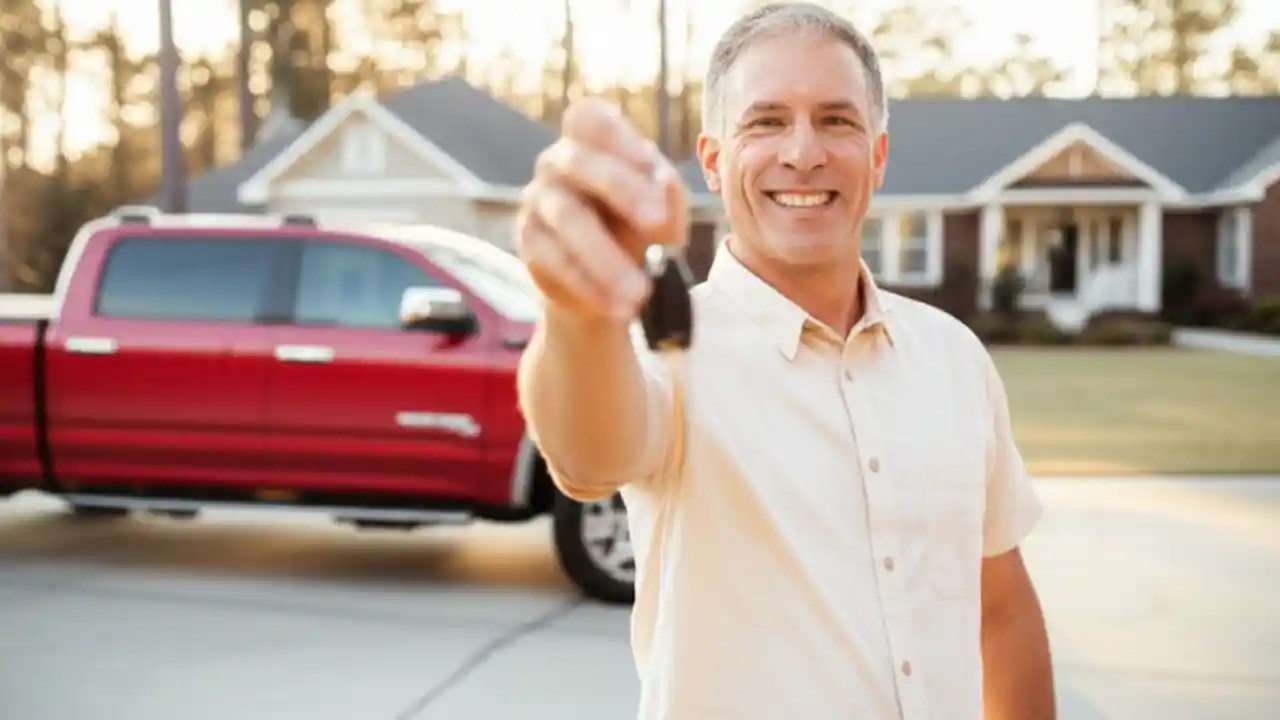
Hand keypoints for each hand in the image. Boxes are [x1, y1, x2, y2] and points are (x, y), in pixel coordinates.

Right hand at [516, 98, 687, 320]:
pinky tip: (617, 307)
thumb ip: (667, 195)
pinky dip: (589, 285)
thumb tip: (665, 189)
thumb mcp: (661, 208)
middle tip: (657, 224)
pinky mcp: (529, 243)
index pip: (589, 118)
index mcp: (589, 140)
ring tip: (641, 294)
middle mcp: (556, 163)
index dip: (618, 137)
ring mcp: (537, 201)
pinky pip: (554, 261)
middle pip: (578, 162)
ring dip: (606, 257)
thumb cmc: (635, 224)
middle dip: (620, 189)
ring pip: (567, 219)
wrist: (605, 278)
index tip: (651, 167)